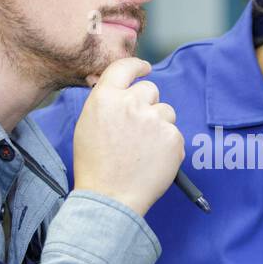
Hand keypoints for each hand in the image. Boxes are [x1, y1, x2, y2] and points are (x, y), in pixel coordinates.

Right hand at [72, 57, 183, 217]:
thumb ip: (106, 103)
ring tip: (143, 150)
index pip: (125, 67)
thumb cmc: (95, 166)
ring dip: (159, 126)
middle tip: (138, 130)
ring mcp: (155, 119)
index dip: (137, 66)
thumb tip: (122, 92)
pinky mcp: (173, 137)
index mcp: (106, 97)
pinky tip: (152, 161)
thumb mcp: (88, 125)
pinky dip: (167, 146)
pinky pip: (174, 134)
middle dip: (148, 104)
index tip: (145, 68)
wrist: (110, 197)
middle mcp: (131, 103)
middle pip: (151, 89)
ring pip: (166, 112)